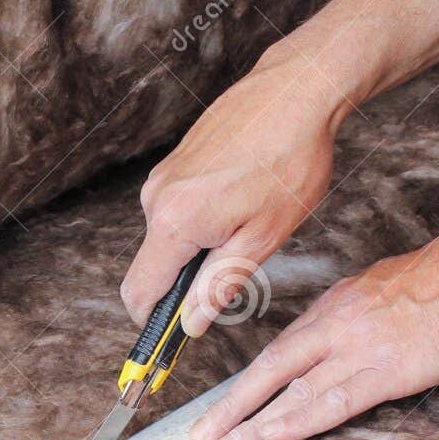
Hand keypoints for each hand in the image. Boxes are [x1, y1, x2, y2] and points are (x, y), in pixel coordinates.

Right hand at [119, 0, 438, 333]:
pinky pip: (178, 208)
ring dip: (199, 248)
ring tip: (252, 221)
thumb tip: (191, 325)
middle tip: (239, 272)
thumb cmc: (290, 162)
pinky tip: (244, 199)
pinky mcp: (175, 160)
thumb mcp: (263, 238)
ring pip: (169, 236)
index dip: (150, 326)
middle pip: (153, 266)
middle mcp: (155, 198)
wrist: (298, 90)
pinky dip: (202, 220)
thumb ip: (220, 286)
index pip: (140, 293)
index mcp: (173, 222)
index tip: (167, 348)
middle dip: (185, 284)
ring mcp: (163, 175)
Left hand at [189, 227, 438, 439]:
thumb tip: (340, 333)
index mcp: (338, 303)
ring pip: (293, 389)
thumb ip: (358, 312)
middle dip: (232, 404)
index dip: (252, 380)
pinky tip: (270, 435)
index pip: (283, 347)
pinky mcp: (389, 370)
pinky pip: (332, 400)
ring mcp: (361, 347)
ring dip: (252, 422)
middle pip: (271, 367)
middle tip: (199, 433)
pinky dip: (297, 420)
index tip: (226, 403)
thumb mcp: (388, 285)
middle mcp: (338, 324)